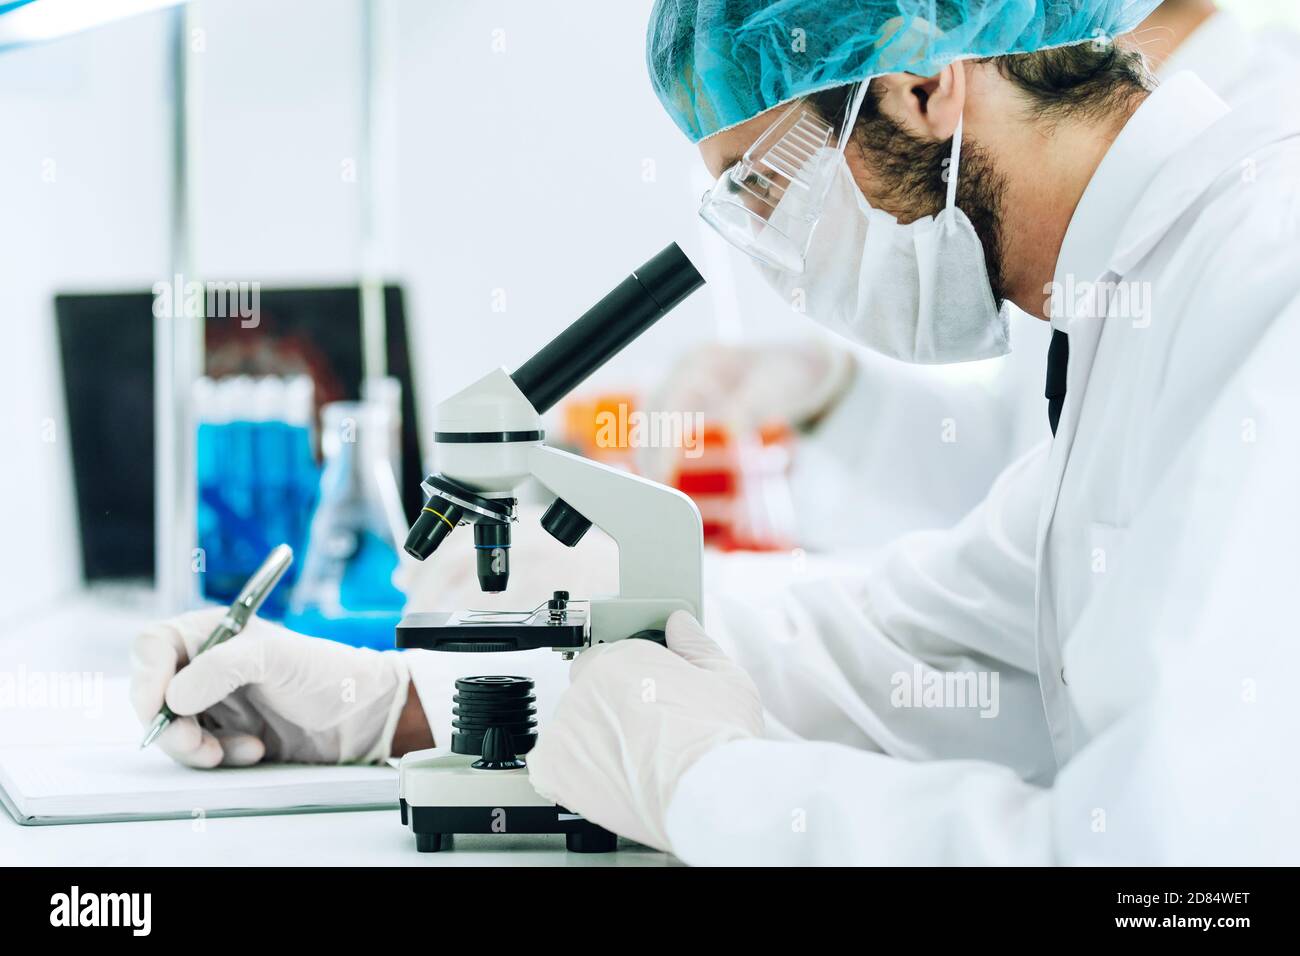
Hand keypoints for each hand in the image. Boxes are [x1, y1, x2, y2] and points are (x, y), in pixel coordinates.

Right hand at [130, 608, 422, 767]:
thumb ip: (223, 667)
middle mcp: (205, 665)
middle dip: (171, 726)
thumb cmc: (327, 672)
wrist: (360, 715)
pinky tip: (254, 749)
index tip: (157, 708)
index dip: (147, 677)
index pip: (154, 647)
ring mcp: (212, 701)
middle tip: (198, 745)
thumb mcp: (277, 657)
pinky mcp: (225, 733)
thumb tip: (174, 695)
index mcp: (213, 632)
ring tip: (238, 748)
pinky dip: (220, 756)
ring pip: (172, 730)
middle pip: (153, 696)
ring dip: (197, 747)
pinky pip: (199, 752)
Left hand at [526, 611, 762, 851]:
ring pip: (574, 730)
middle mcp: (589, 685)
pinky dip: (574, 773)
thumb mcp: (724, 678)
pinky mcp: (555, 766)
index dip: (630, 679)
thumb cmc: (718, 737)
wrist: (708, 793)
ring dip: (594, 742)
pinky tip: (609, 780)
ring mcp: (568, 726)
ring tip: (635, 763)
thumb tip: (680, 624)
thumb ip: (695, 645)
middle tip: (645, 733)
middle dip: (611, 709)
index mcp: (623, 658)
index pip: (610, 658)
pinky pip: (552, 765)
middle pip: (589, 693)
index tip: (645, 697)